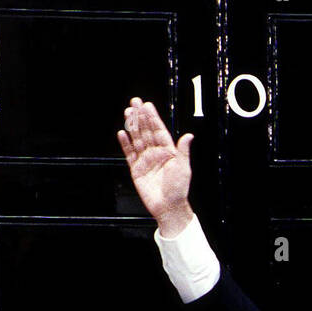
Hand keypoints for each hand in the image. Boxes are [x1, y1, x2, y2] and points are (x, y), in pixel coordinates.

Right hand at [117, 97, 193, 235]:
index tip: (147, 105)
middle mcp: (156, 154)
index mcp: (168, 152)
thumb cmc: (179, 189)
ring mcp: (146, 161)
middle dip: (140, 117)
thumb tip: (189, 135)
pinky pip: (129, 154)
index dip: (153, 118)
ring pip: (137, 140)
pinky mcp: (137, 170)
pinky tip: (122, 133)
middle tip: (134, 102)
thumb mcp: (183, 168)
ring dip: (132, 126)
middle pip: (146, 132)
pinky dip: (125, 144)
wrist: (169, 208)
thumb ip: (183, 151)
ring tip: (127, 112)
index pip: (159, 131)